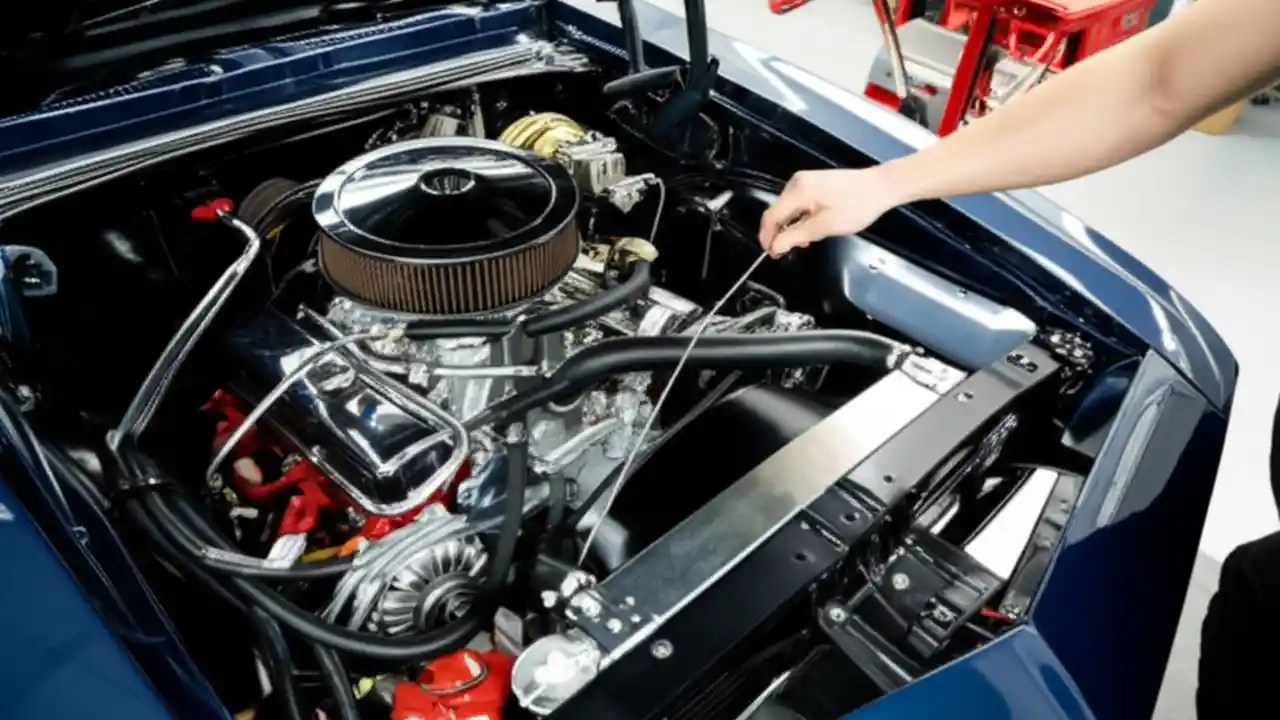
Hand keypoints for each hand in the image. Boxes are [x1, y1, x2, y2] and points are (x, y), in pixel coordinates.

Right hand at [758, 168, 900, 256]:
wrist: (880, 186)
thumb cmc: (858, 205)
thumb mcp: (825, 227)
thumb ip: (796, 237)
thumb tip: (776, 246)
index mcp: (798, 191)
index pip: (771, 217)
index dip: (767, 237)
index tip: (770, 253)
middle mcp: (797, 182)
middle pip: (777, 211)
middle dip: (779, 233)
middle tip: (787, 251)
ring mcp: (805, 180)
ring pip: (787, 208)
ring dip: (790, 226)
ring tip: (804, 241)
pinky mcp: (813, 182)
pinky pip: (797, 202)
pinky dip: (799, 217)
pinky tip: (810, 227)